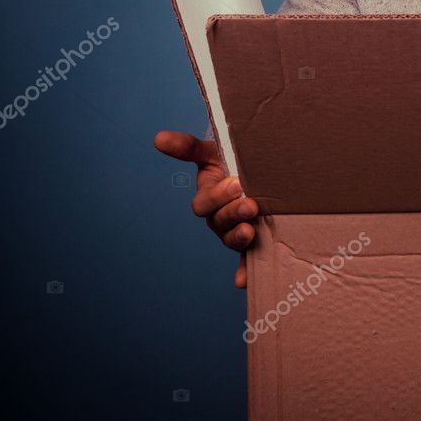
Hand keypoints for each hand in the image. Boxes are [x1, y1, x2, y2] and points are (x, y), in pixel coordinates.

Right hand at [154, 131, 258, 287]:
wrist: (261, 172)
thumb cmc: (233, 161)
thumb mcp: (213, 152)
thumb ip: (188, 147)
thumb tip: (159, 139)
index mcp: (209, 198)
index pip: (204, 204)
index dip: (217, 196)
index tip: (235, 183)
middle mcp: (220, 218)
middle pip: (219, 223)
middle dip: (232, 214)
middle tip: (250, 203)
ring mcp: (236, 231)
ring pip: (232, 240)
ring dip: (239, 238)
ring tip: (251, 229)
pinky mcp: (253, 243)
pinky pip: (245, 261)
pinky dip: (243, 272)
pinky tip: (242, 282)